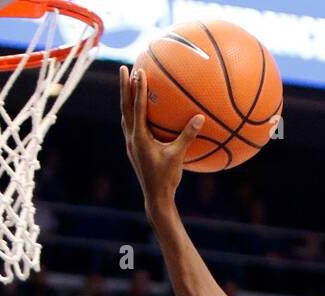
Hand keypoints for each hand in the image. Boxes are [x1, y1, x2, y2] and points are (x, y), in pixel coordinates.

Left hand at [120, 66, 203, 212]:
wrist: (156, 198)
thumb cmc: (168, 178)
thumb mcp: (179, 156)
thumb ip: (188, 136)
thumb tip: (200, 117)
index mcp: (140, 138)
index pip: (137, 108)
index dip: (138, 89)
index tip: (138, 71)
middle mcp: (132, 139)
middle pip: (125, 107)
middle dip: (124, 87)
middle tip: (124, 68)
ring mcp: (131, 144)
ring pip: (125, 115)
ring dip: (126, 98)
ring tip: (127, 83)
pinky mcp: (134, 149)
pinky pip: (130, 125)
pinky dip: (132, 112)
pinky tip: (138, 108)